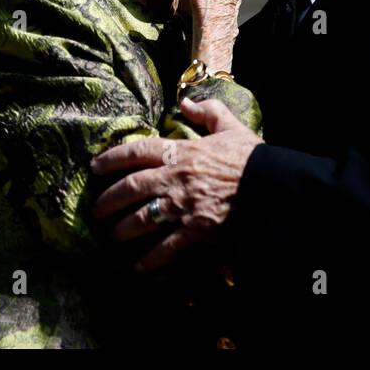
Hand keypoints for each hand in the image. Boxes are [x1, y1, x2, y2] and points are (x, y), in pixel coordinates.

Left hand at [91, 98, 262, 270]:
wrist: (275, 189)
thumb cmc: (252, 158)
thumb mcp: (231, 127)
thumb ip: (208, 112)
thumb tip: (185, 103)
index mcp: (182, 152)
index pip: (137, 151)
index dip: (112, 158)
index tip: (95, 167)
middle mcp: (176, 179)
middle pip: (131, 188)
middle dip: (108, 200)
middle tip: (96, 210)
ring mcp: (184, 207)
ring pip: (142, 218)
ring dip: (123, 229)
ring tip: (113, 236)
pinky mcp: (197, 231)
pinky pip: (167, 247)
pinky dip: (150, 259)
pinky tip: (138, 266)